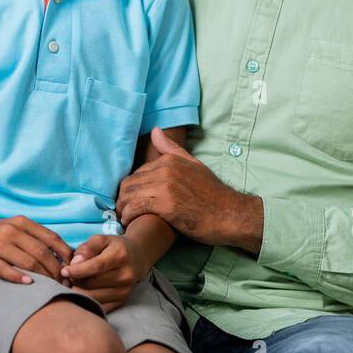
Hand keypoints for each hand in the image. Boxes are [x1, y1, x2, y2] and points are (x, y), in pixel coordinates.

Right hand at [0, 216, 72, 284]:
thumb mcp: (14, 229)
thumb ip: (35, 238)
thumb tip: (63, 256)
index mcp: (22, 223)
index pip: (51, 238)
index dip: (65, 254)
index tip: (72, 268)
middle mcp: (11, 231)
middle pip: (42, 252)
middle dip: (56, 269)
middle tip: (64, 283)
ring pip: (28, 262)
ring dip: (43, 277)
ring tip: (52, 287)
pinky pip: (6, 270)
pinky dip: (19, 278)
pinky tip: (29, 284)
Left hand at [60, 234, 143, 312]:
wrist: (137, 258)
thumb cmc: (114, 247)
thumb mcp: (101, 239)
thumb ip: (86, 248)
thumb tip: (74, 263)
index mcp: (120, 256)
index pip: (95, 267)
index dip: (77, 270)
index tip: (64, 271)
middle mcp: (125, 275)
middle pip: (92, 283)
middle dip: (74, 280)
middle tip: (67, 276)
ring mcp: (124, 291)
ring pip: (92, 297)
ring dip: (78, 291)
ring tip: (74, 282)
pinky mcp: (121, 301)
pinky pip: (98, 306)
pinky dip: (86, 300)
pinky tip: (82, 291)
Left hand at [116, 127, 264, 253]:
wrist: (230, 215)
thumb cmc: (213, 194)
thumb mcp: (194, 165)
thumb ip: (172, 149)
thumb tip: (155, 131)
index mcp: (169, 160)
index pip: (136, 172)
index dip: (131, 188)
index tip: (130, 199)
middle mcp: (165, 170)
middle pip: (129, 183)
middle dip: (122, 198)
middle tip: (122, 210)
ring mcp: (166, 187)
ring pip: (129, 195)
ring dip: (122, 208)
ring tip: (124, 217)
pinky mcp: (166, 206)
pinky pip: (136, 208)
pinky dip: (128, 215)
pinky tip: (129, 222)